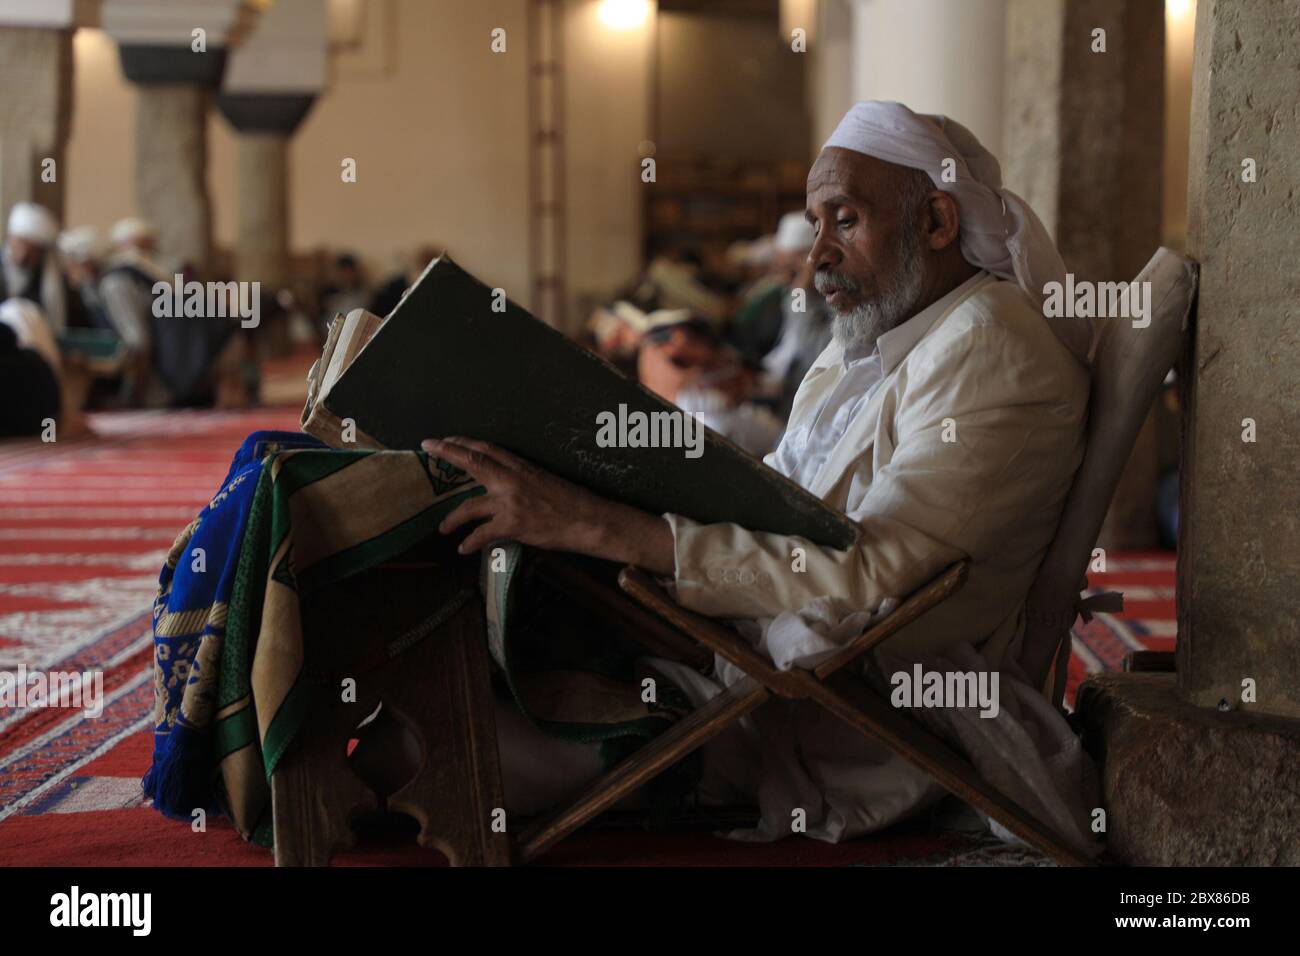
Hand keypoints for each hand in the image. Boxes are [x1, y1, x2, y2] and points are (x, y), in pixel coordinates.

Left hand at [421, 437, 675, 574]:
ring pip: (470, 505)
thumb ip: (523, 480)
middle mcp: (513, 479)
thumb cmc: (574, 503)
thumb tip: (505, 487)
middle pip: (473, 461)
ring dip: (452, 518)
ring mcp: (512, 502)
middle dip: (448, 452)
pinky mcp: (514, 524)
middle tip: (428, 447)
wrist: (591, 520)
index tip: (448, 439)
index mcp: (523, 467)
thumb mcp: (547, 482)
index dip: (464, 442)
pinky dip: (470, 542)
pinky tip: (463, 549)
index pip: (488, 449)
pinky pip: (483, 533)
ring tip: (442, 528)